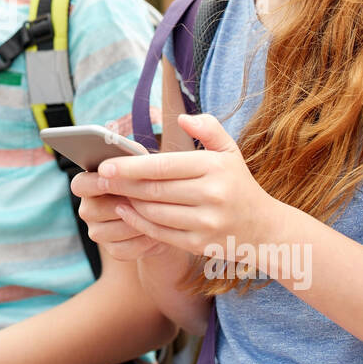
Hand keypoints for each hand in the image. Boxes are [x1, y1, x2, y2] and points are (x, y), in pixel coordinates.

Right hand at [71, 167, 169, 260]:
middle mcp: (88, 209)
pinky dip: (142, 243)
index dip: (94, 183)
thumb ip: (134, 160)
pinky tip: (156, 233)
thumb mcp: (144, 167)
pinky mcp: (112, 250)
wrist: (165, 213)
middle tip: (145, 200)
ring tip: (157, 216)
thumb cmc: (150, 181)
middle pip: (94, 210)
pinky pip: (123, 250)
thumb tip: (130, 163)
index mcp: (88, 185)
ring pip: (110, 232)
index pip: (79, 185)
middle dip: (122, 205)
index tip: (110, 179)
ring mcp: (98, 231)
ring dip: (135, 224)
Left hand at [95, 113, 286, 261]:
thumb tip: (182, 118)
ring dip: (129, 203)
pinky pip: (161, 233)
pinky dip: (139, 223)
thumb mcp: (230, 152)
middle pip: (154, 190)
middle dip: (121, 184)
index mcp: (215, 168)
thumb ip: (209, 129)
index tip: (105, 163)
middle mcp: (212, 195)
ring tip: (111, 193)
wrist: (264, 229)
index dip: (131, 166)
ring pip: (154, 213)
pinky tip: (126, 212)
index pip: (164, 166)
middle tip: (98, 178)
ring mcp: (206, 223)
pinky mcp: (200, 244)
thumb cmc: (238, 184)